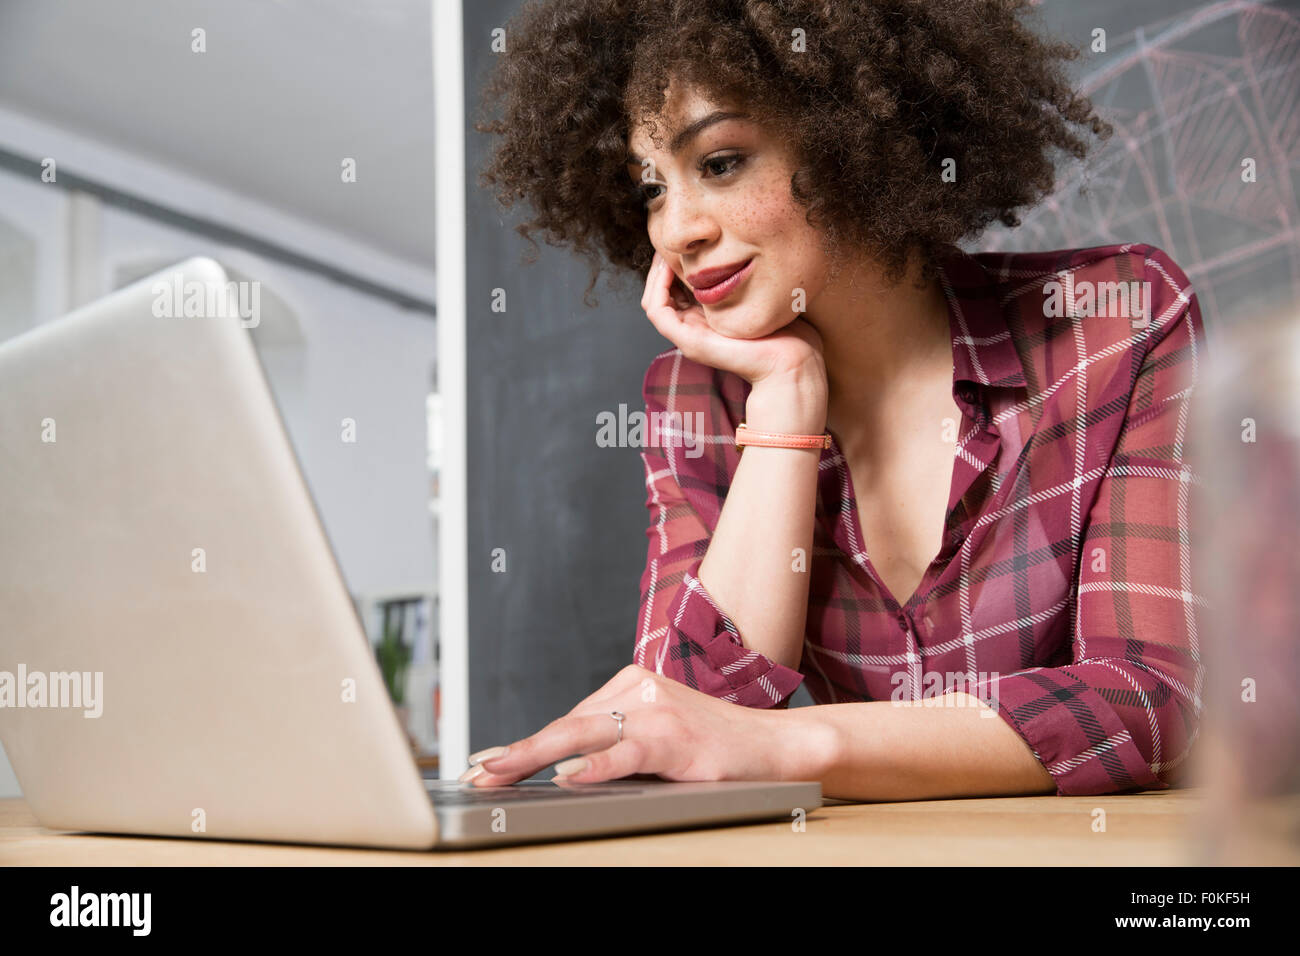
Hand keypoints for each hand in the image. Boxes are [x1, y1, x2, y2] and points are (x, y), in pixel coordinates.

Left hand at [461, 664, 831, 786]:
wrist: (775, 746)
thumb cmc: (715, 745)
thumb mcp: (657, 733)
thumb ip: (614, 739)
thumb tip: (558, 766)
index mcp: (630, 684)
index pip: (567, 717)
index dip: (524, 743)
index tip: (485, 760)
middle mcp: (638, 689)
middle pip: (565, 723)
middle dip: (516, 751)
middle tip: (477, 771)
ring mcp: (657, 711)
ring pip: (583, 734)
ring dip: (535, 757)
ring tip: (500, 773)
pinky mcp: (676, 738)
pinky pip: (625, 752)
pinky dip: (594, 766)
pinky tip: (567, 778)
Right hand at [641, 251, 826, 389]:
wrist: (789, 359)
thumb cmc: (783, 329)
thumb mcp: (757, 295)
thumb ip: (742, 279)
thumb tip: (741, 250)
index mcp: (708, 320)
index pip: (677, 290)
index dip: (674, 266)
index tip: (683, 242)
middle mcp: (694, 329)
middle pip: (662, 294)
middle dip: (661, 267)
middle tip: (666, 242)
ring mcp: (689, 337)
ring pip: (654, 302)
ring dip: (655, 275)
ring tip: (664, 252)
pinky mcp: (688, 341)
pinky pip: (657, 311)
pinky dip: (657, 288)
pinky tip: (668, 267)